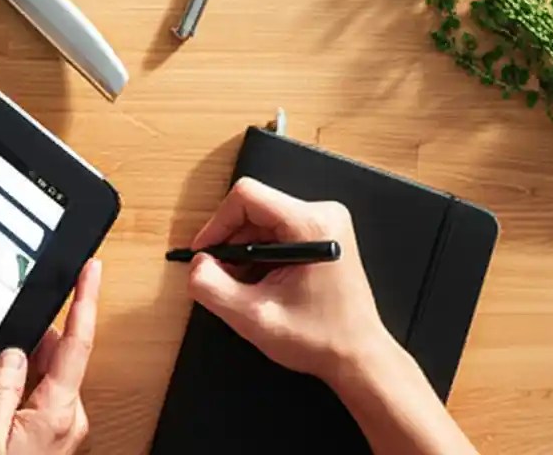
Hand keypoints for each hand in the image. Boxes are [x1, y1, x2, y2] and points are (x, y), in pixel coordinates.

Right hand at [0, 259, 101, 454]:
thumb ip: (0, 386)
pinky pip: (42, 399)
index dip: (85, 301)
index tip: (92, 270)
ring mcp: (65, 429)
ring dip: (25, 371)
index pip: (77, 343)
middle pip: (59, 358)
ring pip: (47, 379)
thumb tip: (15, 351)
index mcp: (58, 412)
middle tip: (1, 344)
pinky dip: (23, 390)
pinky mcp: (55, 438)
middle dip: (35, 342)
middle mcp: (70, 419)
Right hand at [186, 178, 390, 383]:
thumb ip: (212, 287)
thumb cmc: (319, 339)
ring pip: (262, 220)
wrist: (357, 356)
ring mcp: (325, 223)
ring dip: (244, 251)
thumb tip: (196, 263)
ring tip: (245, 286)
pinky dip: (259, 255)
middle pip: (253, 209)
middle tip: (223, 277)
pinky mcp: (322, 234)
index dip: (216, 224)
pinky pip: (276, 230)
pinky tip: (262, 283)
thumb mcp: (253, 318)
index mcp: (311, 226)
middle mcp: (322, 215)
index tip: (205, 253)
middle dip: (230, 243)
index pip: (246, 197)